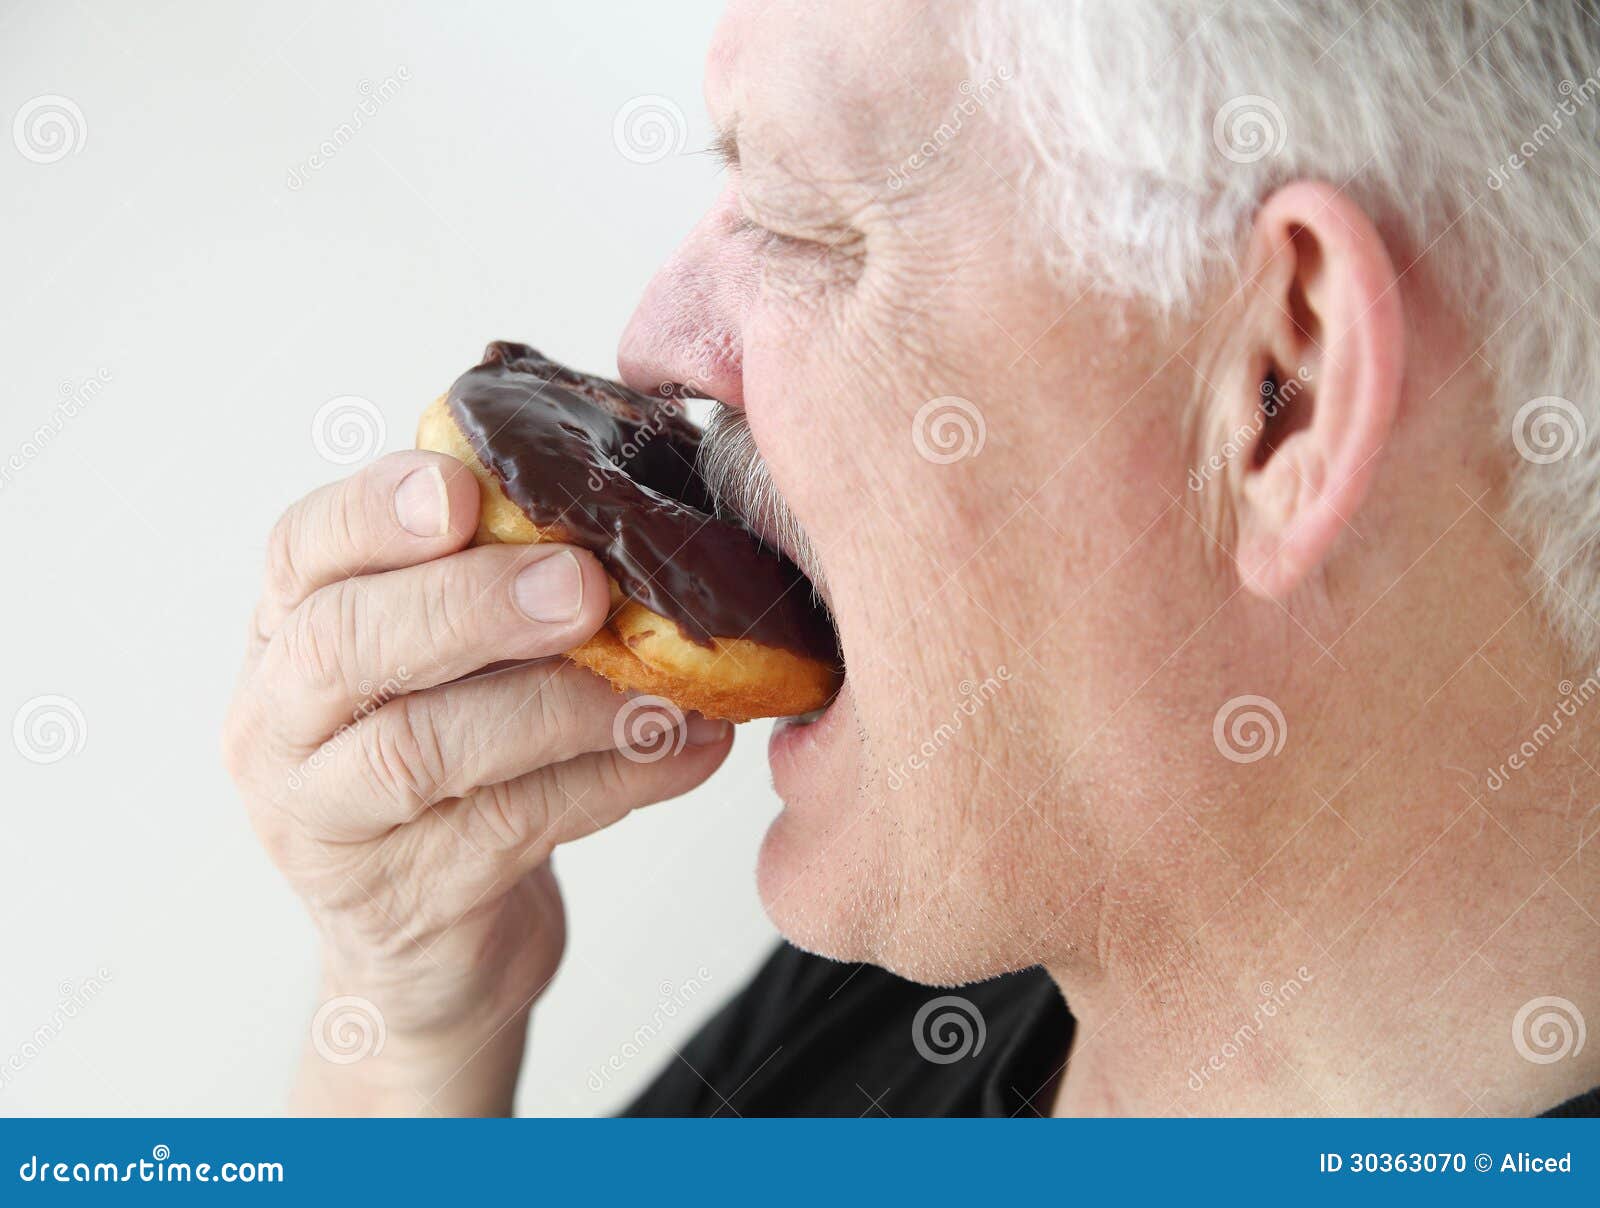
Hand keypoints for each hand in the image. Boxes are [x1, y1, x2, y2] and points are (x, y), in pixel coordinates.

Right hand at [222, 451, 731, 1113]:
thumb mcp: (450, 665)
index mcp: (288, 633)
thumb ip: (493, 585)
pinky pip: (510, 826)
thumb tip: (627, 512)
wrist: (434, 944)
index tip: (459, 490)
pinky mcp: (404, 900)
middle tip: (580, 586)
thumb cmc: (457, 762)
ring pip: (421, 748)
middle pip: (341, 646)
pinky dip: (613, 780)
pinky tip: (688, 748)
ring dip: (559, 704)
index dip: (373, 511)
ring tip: (661, 685)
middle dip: (467, 604)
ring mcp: (326, 823)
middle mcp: (279, 725)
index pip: (301, 550)